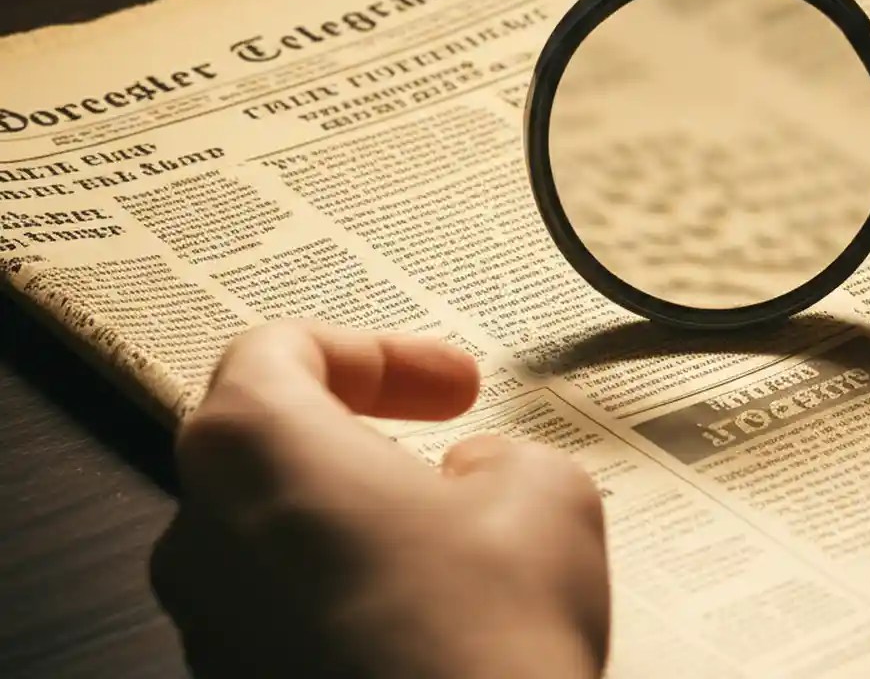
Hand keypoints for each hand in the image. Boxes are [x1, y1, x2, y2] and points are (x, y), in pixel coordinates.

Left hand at [148, 320, 609, 678]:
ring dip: (364, 517)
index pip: (282, 349)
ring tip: (461, 541)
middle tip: (450, 444)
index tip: (452, 385)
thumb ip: (503, 452)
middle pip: (272, 442)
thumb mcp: (544, 490)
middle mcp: (200, 534)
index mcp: (252, 448)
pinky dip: (352, 592)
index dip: (383, 353)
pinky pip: (287, 612)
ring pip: (280, 533)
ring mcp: (208, 625)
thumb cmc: (481, 644)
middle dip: (371, 433)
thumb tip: (480, 475)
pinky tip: (436, 617)